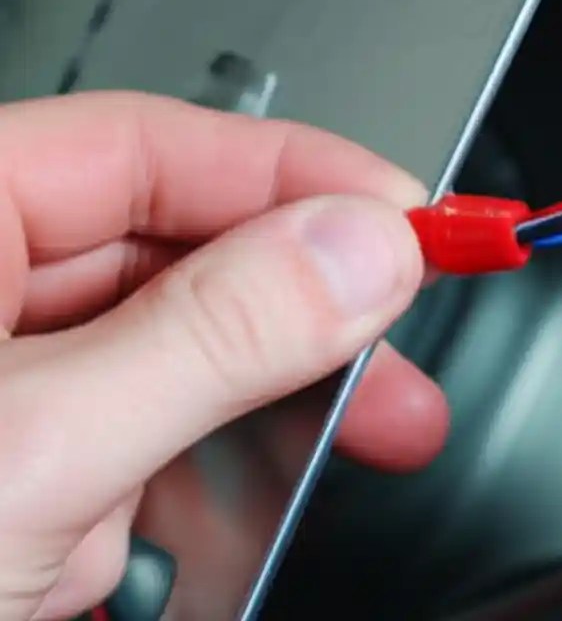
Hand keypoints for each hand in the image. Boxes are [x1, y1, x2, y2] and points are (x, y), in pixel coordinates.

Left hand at [0, 93, 447, 619]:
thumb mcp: (38, 448)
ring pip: (183, 359)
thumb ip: (214, 336)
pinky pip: (154, 446)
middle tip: (403, 348)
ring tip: (341, 447)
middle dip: (309, 309)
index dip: (295, 175)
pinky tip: (206, 526)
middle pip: (185, 254)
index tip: (407, 218)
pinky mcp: (35, 478)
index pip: (151, 150)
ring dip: (264, 412)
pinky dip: (200, 488)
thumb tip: (359, 249)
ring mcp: (10, 395)